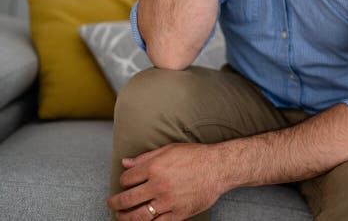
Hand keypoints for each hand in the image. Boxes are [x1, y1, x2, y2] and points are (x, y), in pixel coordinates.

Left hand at [107, 143, 225, 219]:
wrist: (219, 167)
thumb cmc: (196, 156)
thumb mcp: (169, 149)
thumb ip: (145, 157)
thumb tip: (125, 162)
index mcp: (155, 167)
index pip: (127, 179)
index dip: (123, 181)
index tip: (126, 183)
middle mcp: (159, 185)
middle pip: (127, 200)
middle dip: (115, 203)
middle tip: (112, 204)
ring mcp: (168, 201)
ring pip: (138, 216)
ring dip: (125, 218)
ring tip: (122, 216)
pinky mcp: (178, 213)